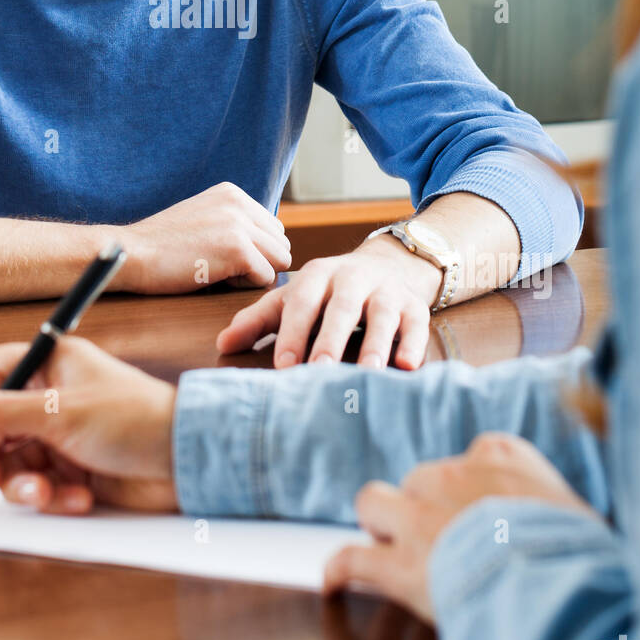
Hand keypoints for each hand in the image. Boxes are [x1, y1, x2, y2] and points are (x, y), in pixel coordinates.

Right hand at [0, 336, 178, 513]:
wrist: (187, 461)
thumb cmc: (135, 419)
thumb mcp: (61, 412)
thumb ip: (1, 418)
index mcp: (52, 365)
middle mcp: (51, 397)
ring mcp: (61, 436)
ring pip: (12, 463)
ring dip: (23, 484)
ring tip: (47, 492)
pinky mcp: (73, 471)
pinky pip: (40, 487)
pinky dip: (53, 497)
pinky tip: (79, 498)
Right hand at [118, 182, 291, 293]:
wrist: (132, 253)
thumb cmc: (161, 245)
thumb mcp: (202, 218)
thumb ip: (233, 223)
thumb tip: (268, 246)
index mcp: (232, 193)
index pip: (272, 228)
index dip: (255, 250)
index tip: (223, 256)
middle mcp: (239, 203)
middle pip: (281, 244)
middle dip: (260, 262)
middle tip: (223, 268)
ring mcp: (240, 225)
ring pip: (279, 260)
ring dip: (254, 274)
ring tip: (220, 273)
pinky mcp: (238, 249)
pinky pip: (265, 278)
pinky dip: (244, 287)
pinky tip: (215, 278)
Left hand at [215, 238, 438, 369]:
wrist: (386, 266)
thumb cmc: (328, 293)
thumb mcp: (294, 299)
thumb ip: (259, 320)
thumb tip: (222, 345)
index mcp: (317, 276)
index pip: (302, 301)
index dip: (293, 332)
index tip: (284, 365)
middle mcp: (353, 278)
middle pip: (342, 307)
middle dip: (332, 338)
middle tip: (321, 371)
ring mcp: (386, 290)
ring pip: (382, 314)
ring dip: (376, 343)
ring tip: (369, 373)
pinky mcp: (414, 306)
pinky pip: (417, 323)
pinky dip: (413, 344)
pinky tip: (406, 367)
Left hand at [322, 432, 600, 621]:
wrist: (557, 581)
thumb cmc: (580, 550)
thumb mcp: (579, 511)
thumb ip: (552, 504)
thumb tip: (563, 522)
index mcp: (501, 456)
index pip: (475, 455)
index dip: (471, 486)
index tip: (479, 504)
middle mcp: (453, 476)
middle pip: (421, 478)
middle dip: (425, 505)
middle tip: (444, 537)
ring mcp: (421, 516)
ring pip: (375, 502)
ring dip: (380, 523)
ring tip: (389, 545)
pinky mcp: (400, 561)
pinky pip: (352, 557)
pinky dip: (340, 569)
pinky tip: (335, 579)